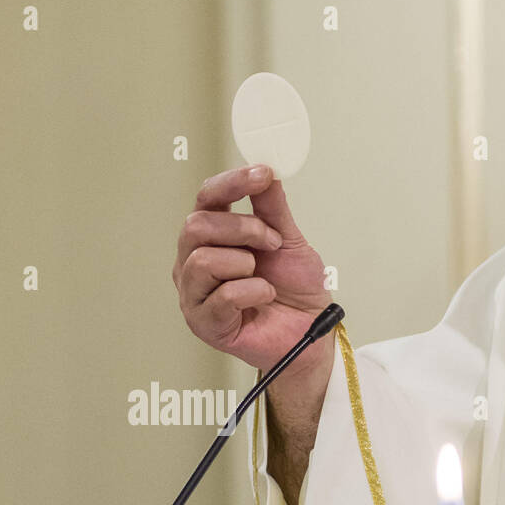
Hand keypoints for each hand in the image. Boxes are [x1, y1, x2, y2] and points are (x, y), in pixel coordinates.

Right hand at [173, 164, 332, 371]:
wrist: (310, 332)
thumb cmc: (294, 290)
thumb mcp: (288, 240)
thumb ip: (272, 208)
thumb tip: (266, 172)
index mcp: (212, 236)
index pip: (207, 197)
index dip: (232, 182)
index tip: (262, 174)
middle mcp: (194, 261)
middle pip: (196, 225)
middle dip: (242, 228)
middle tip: (272, 241)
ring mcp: (194, 293)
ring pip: (202, 261)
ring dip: (245, 263)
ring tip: (264, 276)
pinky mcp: (203, 322)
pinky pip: (221, 296)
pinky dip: (252, 292)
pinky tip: (264, 296)